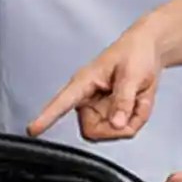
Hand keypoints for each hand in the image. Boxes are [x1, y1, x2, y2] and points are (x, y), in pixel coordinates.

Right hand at [28, 27, 160, 141]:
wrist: (148, 48)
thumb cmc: (135, 51)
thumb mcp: (132, 74)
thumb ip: (124, 99)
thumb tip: (116, 123)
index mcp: (85, 81)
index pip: (62, 101)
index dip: (47, 117)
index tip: (33, 129)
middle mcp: (87, 97)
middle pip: (92, 130)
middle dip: (115, 128)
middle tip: (132, 108)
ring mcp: (97, 107)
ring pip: (109, 132)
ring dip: (130, 121)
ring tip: (136, 97)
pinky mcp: (108, 114)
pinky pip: (122, 130)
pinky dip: (136, 119)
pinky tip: (137, 102)